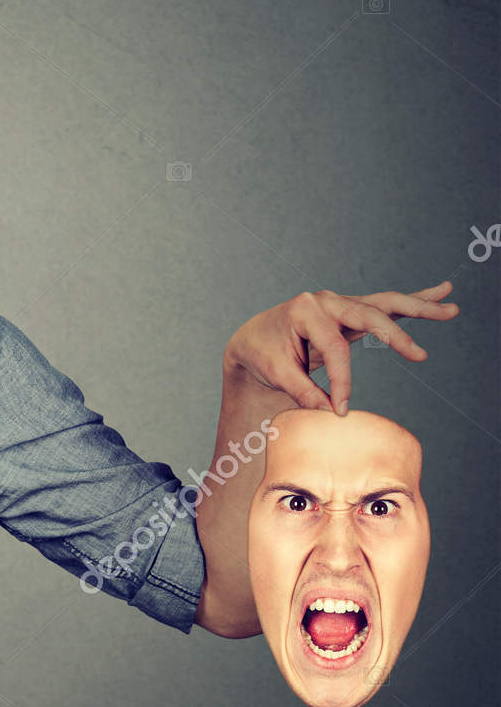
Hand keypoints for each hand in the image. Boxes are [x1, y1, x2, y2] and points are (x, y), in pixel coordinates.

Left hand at [223, 281, 458, 413]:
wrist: (254, 337)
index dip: (341, 381)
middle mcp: (326, 301)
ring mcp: (341, 304)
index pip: (335, 349)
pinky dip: (414, 302)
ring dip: (420, 306)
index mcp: (305, 310)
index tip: (341, 409)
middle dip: (396, 336)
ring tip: (451, 307)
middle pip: (370, 314)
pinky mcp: (351, 313)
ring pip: (385, 304)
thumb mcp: (275, 373)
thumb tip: (332, 412)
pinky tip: (441, 294)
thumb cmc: (263, 352)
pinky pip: (385, 307)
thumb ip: (303, 391)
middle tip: (419, 356)